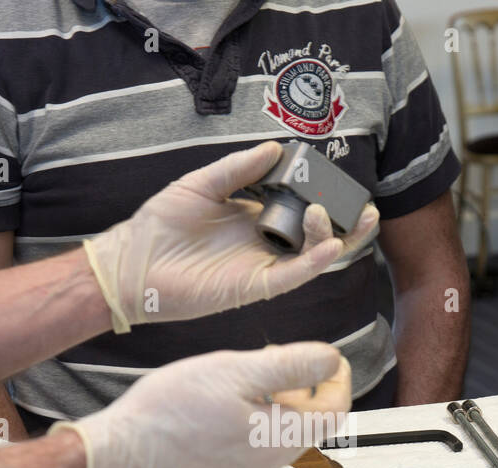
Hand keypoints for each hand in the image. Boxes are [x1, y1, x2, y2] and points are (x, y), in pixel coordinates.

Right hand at [52, 343, 351, 467]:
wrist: (114, 464)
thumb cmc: (167, 416)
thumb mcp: (232, 372)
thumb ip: (288, 366)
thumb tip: (331, 360)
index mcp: (278, 440)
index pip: (333, 414)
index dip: (336, 383)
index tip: (326, 361)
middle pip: (300, 429)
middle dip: (296, 393)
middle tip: (272, 364)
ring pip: (267, 446)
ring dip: (264, 415)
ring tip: (231, 387)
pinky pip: (238, 463)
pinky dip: (237, 437)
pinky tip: (206, 420)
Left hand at [83, 142, 378, 332]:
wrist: (133, 263)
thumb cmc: (160, 225)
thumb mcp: (202, 184)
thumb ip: (239, 169)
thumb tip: (275, 149)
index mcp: (255, 218)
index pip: (300, 207)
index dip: (323, 196)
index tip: (336, 178)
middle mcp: (264, 244)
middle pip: (317, 236)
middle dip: (346, 224)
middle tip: (365, 207)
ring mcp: (262, 267)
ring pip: (313, 257)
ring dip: (335, 239)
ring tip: (345, 216)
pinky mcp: (254, 287)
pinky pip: (293, 276)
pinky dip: (315, 262)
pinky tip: (331, 246)